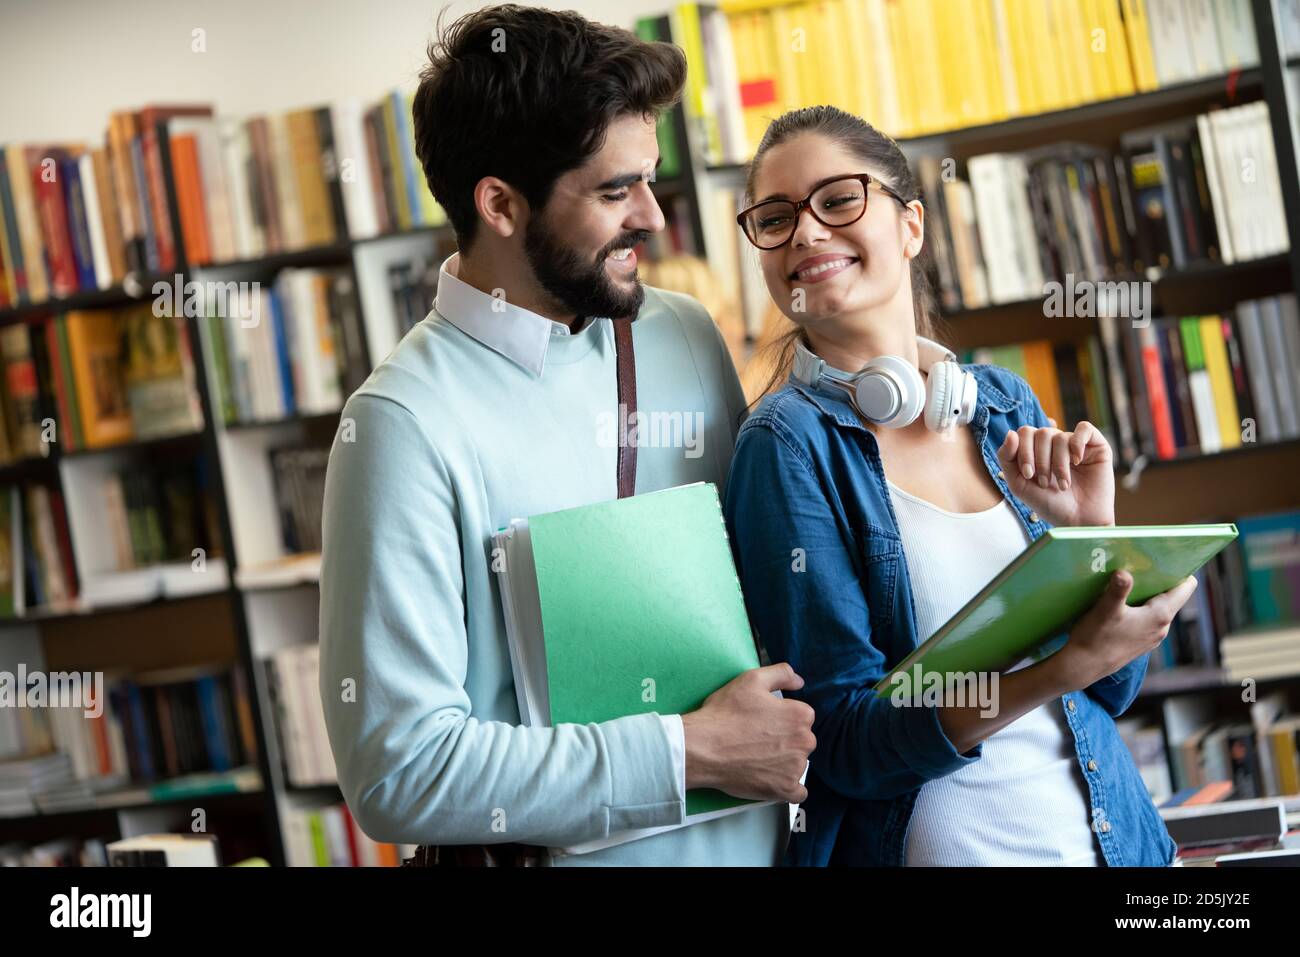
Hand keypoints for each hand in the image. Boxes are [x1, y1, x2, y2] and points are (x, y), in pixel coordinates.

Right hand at [681, 663, 813, 803]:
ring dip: (784, 763)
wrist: (703, 748)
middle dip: (785, 740)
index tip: (764, 722)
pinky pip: (798, 792)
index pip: (801, 717)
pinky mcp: (784, 789)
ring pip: (798, 764)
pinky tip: (771, 779)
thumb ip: (782, 674)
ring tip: (757, 759)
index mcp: (800, 715)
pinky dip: (788, 787)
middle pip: (802, 741)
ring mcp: (796, 768)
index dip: (782, 718)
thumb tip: (800, 681)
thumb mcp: (751, 680)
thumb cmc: (725, 713)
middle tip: (758, 741)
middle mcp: (804, 742)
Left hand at [998, 419, 1114, 526]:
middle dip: (1040, 460)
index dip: (1023, 451)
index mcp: (1036, 449)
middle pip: (1041, 432)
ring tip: (1063, 485)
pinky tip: (1077, 461)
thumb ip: (1006, 458)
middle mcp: (1055, 443)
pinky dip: (1077, 443)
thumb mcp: (1019, 484)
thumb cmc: (1049, 504)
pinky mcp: (1096, 445)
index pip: (1024, 433)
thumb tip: (1011, 432)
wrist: (1078, 520)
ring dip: (1059, 464)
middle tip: (1045, 483)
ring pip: (1060, 436)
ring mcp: (1075, 443)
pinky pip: (1085, 428)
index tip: (1029, 475)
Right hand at [1051, 570, 1198, 688]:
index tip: (1164, 558)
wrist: (1083, 667)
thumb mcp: (1105, 610)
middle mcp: (1162, 627)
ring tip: (1128, 583)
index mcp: (1160, 615)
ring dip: (1147, 594)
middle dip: (1159, 579)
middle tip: (1140, 565)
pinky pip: (1147, 618)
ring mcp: (1152, 636)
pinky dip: (1139, 608)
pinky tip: (1120, 605)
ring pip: (1158, 607)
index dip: (1179, 570)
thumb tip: (1124, 572)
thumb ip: (1118, 589)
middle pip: (1171, 595)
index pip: (1186, 587)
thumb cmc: (1095, 638)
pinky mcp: (1141, 642)